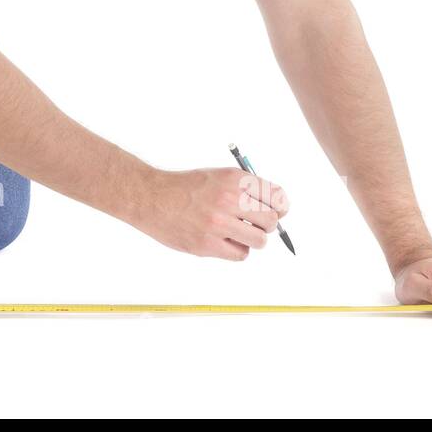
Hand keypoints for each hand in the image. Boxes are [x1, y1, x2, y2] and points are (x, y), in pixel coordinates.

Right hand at [132, 167, 287, 259]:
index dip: (281, 207)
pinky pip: (240, 255)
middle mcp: (228, 199)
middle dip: (265, 224)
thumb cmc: (185, 187)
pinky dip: (237, 250)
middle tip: (253, 224)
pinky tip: (224, 241)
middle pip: (271, 221)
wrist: (151, 197)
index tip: (277, 212)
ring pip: (259, 241)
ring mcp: (218, 223)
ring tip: (237, 233)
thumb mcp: (218, 176)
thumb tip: (276, 209)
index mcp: (234, 179)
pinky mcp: (207, 244)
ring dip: (252, 239)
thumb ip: (245, 189)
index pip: (278, 196)